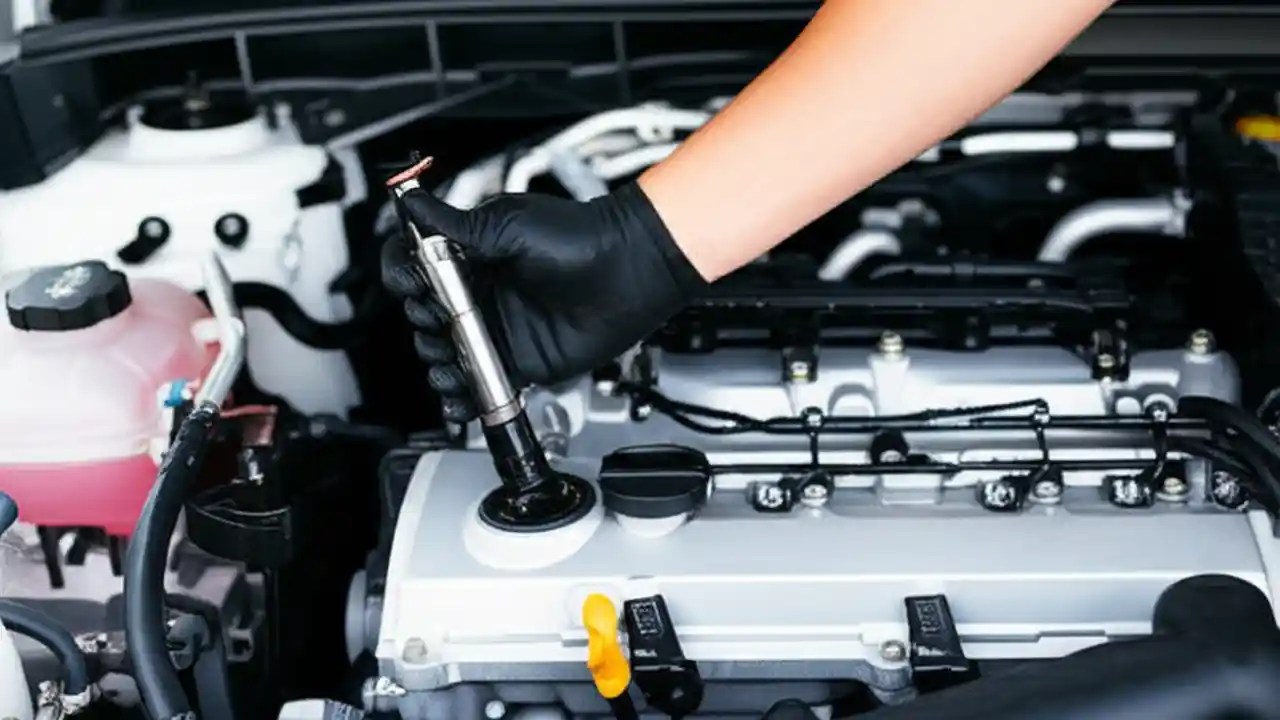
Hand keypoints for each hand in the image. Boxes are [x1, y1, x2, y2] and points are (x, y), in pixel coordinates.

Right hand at [382, 183, 705, 422]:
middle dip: (422, 322)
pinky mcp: (520, 363)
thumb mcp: (508, 225)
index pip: (417, 267)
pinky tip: (456, 399)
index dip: (405, 277)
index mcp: (472, 256)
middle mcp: (481, 294)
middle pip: (425, 316)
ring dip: (437, 363)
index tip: (412, 283)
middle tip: (440, 319)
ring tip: (447, 361)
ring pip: (448, 355)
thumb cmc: (579, 238)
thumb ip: (456, 225)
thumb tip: (413, 205)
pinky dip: (464, 399)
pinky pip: (482, 386)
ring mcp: (499, 330)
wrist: (628, 271)